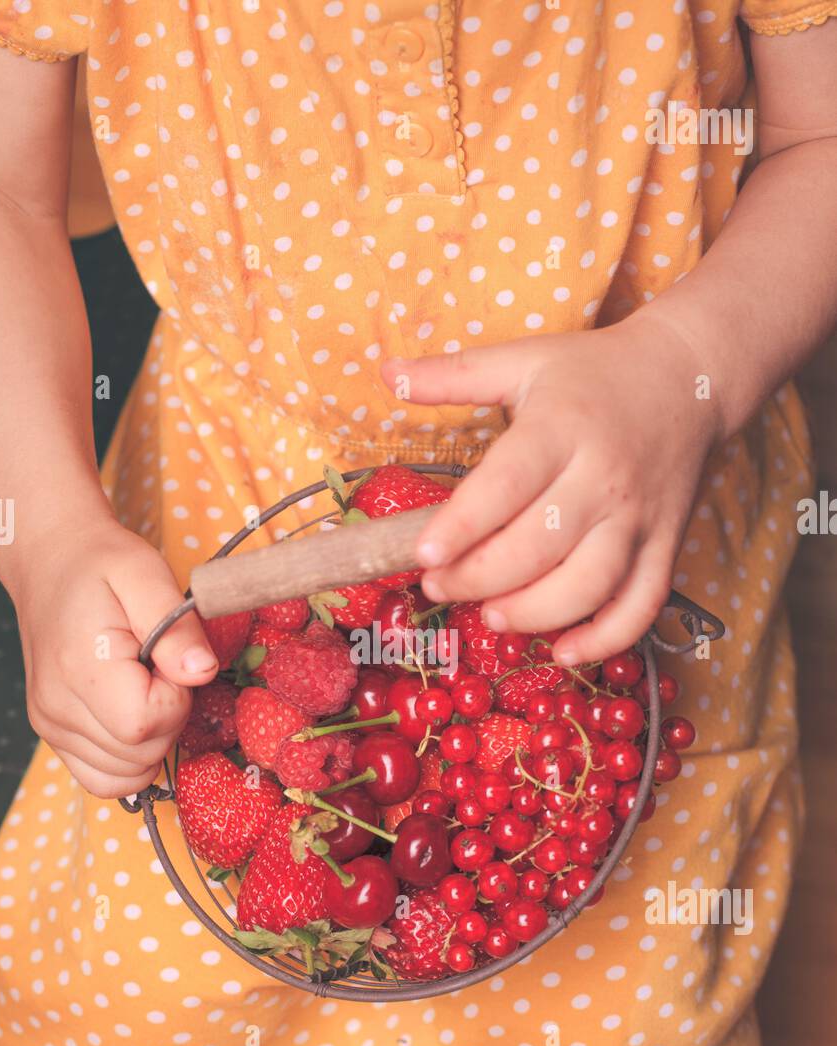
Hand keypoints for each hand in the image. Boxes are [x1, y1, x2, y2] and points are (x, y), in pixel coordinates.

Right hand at [12, 518, 218, 798]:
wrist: (51, 563)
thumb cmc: (102, 565)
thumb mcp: (147, 575)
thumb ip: (178, 628)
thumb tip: (203, 673)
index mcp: (80, 667)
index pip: (146, 724)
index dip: (175, 698)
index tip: (167, 661)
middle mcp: (56, 708)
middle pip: (141, 754)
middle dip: (168, 718)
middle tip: (156, 669)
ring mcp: (51, 727)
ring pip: (128, 774)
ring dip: (152, 739)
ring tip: (141, 686)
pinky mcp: (53, 736)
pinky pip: (104, 780)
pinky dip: (130, 760)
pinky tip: (134, 718)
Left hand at [382, 312, 721, 663]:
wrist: (691, 378)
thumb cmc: (595, 373)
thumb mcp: (524, 359)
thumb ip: (455, 374)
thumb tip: (388, 373)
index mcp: (562, 428)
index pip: (507, 485)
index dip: (462, 527)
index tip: (424, 556)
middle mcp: (602, 478)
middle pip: (538, 546)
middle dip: (479, 579)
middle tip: (439, 586)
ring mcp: (638, 519)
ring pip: (588, 585)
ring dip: (533, 613)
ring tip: (491, 615)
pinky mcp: (666, 547)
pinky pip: (641, 606)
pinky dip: (605, 640)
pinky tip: (562, 652)